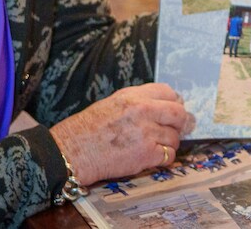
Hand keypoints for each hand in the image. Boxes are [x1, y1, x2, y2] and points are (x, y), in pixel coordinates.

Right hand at [50, 83, 195, 184]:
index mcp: (133, 96)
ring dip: (168, 143)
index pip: (169, 92)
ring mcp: (146, 132)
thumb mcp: (113, 103)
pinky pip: (169, 155)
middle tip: (172, 130)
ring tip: (151, 146)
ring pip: (175, 137)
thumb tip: (166, 105)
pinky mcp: (146, 154)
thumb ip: (139, 102)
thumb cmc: (88, 129)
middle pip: (179, 113)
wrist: (71, 152)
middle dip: (178, 123)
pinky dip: (163, 158)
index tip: (171, 112)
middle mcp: (143, 110)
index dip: (173, 103)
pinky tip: (150, 157)